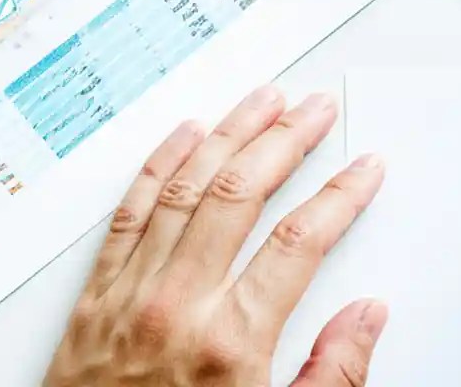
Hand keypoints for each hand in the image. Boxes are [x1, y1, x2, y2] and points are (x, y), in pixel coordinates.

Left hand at [44, 86, 387, 386]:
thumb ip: (332, 376)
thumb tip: (366, 317)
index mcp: (231, 343)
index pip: (300, 241)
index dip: (341, 196)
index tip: (365, 170)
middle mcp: (177, 306)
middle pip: (242, 193)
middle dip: (288, 140)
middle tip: (317, 109)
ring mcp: (130, 295)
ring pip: (185, 187)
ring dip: (229, 134)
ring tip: (263, 100)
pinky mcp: (94, 299)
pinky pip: (129, 213)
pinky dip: (157, 165)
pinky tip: (184, 136)